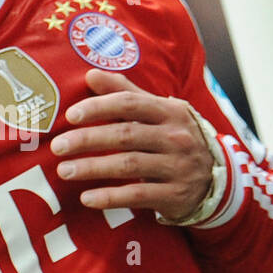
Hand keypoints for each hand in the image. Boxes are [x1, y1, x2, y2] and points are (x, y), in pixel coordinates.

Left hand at [50, 69, 213, 219]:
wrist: (215, 179)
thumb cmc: (174, 138)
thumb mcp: (159, 111)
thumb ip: (125, 93)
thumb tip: (91, 75)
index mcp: (169, 111)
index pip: (130, 104)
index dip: (99, 107)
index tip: (71, 115)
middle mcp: (174, 137)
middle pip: (125, 135)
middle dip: (88, 139)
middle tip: (57, 146)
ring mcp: (176, 167)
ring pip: (129, 165)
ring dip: (93, 168)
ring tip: (64, 171)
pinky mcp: (174, 195)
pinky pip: (138, 196)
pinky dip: (111, 197)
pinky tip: (87, 198)